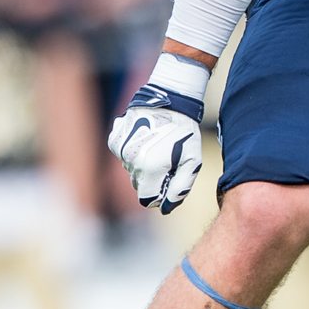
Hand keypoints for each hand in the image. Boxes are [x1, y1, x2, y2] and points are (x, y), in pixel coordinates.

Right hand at [108, 53, 209, 213]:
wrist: (171, 100)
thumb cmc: (185, 133)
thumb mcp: (192, 162)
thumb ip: (180, 188)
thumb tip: (165, 208)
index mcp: (151, 168)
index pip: (148, 199)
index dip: (160, 194)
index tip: (169, 180)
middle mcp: (132, 160)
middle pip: (139, 184)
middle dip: (152, 178)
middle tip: (166, 159)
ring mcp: (121, 148)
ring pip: (131, 169)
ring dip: (143, 163)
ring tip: (157, 145)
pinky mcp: (115, 137)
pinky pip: (123, 154)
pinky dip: (132, 150)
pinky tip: (145, 137)